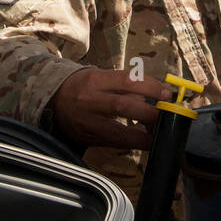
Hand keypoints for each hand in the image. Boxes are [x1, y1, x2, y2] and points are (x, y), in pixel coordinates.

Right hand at [49, 68, 174, 150]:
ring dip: (141, 135)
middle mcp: (90, 100)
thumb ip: (125, 84)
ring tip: (159, 135)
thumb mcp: (101, 77)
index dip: (150, 87)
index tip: (167, 94)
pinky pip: (112, 143)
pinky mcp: (87, 137)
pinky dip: (131, 143)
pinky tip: (145, 143)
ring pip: (117, 131)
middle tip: (167, 115)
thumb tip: (155, 95)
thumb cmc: (84, 86)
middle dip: (148, 112)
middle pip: (122, 105)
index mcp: (95, 80)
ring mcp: (87, 121)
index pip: (127, 80)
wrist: (53, 101)